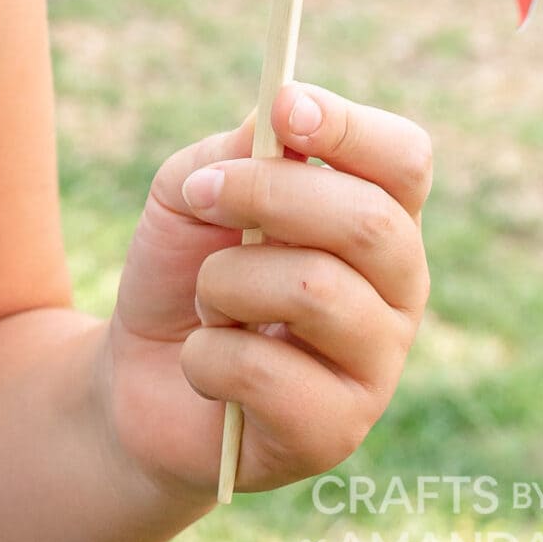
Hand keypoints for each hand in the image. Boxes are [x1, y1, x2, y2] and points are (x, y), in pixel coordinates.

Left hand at [96, 84, 432, 498]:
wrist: (137, 375)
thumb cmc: (183, 268)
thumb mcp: (193, 189)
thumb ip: (238, 150)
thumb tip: (279, 117)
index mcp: (378, 216)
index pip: (405, 158)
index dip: (350, 127)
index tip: (284, 108)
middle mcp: (397, 289)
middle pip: (369, 220)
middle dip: (267, 193)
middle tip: (201, 194)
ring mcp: (376, 365)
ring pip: (314, 289)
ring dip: (225, 282)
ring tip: (207, 301)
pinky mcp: (336, 432)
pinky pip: (264, 370)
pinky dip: (206, 355)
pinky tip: (205, 365)